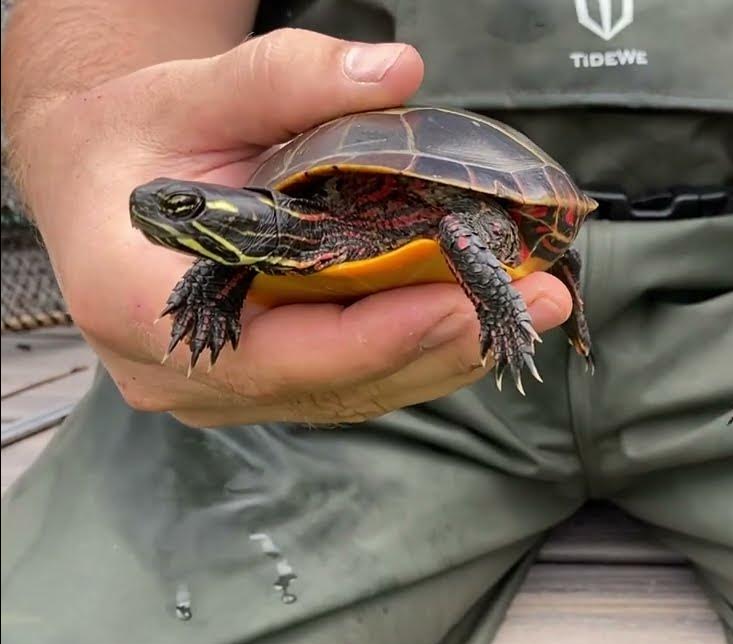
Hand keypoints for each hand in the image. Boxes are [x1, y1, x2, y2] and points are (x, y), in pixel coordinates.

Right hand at [6, 29, 572, 426]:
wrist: (104, 176)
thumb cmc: (139, 135)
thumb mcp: (197, 91)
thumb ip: (287, 79)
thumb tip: (394, 71)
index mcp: (137, 304)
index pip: (272, 352)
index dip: (374, 339)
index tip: (459, 305)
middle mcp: (182, 372)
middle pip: (333, 382)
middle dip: (444, 342)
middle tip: (536, 299)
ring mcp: (226, 388)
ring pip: (356, 390)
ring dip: (451, 351)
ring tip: (533, 302)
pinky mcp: (268, 381)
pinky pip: (356, 378)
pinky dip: (424, 347)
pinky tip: (485, 310)